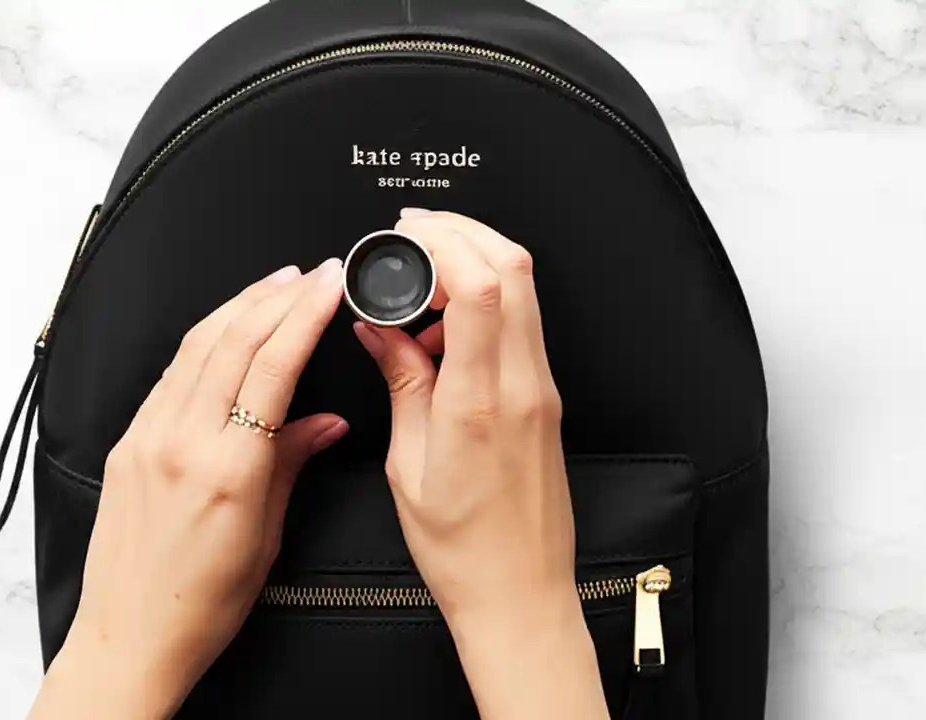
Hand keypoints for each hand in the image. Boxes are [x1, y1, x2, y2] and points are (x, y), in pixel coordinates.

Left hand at [30, 260, 348, 719]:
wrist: (130, 635)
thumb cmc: (202, 602)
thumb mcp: (267, 534)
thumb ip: (292, 462)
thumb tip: (324, 422)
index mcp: (228, 467)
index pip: (273, 365)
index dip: (305, 314)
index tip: (328, 284)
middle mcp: (182, 441)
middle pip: (234, 340)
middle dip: (278, 295)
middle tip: (310, 272)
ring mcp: (148, 436)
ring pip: (197, 346)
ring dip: (240, 305)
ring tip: (274, 283)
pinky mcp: (128, 441)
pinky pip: (170, 373)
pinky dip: (205, 338)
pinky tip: (225, 327)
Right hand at [353, 210, 608, 719]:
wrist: (520, 594)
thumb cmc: (464, 549)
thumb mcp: (408, 465)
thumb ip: (400, 382)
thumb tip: (379, 330)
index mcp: (480, 401)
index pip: (482, 285)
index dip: (446, 240)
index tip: (409, 230)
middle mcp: (522, 386)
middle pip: (514, 268)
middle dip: (463, 231)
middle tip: (415, 232)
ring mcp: (541, 390)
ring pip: (523, 292)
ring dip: (475, 265)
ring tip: (423, 291)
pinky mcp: (545, 399)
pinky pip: (521, 327)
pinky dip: (487, 305)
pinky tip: (447, 332)